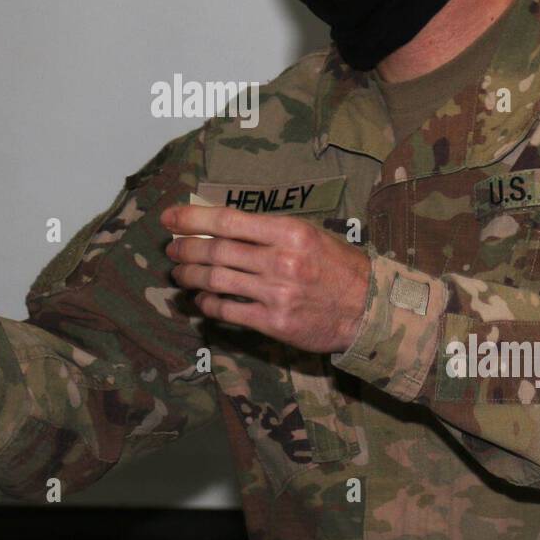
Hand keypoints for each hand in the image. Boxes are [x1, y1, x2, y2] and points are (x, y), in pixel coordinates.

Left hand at [159, 205, 369, 353]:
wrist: (369, 308)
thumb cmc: (338, 267)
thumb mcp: (309, 235)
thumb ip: (269, 231)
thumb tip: (223, 225)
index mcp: (289, 232)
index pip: (227, 221)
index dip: (192, 218)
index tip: (169, 218)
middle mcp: (281, 260)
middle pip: (216, 251)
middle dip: (186, 249)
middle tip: (172, 249)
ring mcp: (277, 293)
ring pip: (217, 281)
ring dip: (191, 276)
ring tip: (179, 274)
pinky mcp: (274, 322)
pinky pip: (229, 311)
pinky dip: (208, 304)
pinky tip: (201, 299)